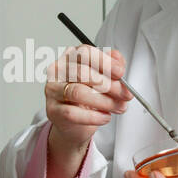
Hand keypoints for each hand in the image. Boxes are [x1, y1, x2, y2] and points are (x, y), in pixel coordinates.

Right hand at [43, 45, 132, 177]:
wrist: (74, 126)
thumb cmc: (90, 100)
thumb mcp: (105, 81)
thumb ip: (114, 68)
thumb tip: (121, 64)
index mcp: (71, 58)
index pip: (86, 51)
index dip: (107, 62)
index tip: (122, 73)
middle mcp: (57, 71)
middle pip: (85, 73)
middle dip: (110, 87)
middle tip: (125, 97)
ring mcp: (52, 92)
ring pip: (79, 92)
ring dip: (104, 103)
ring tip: (116, 110)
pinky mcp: (52, 112)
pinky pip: (73, 114)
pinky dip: (93, 118)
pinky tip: (103, 120)